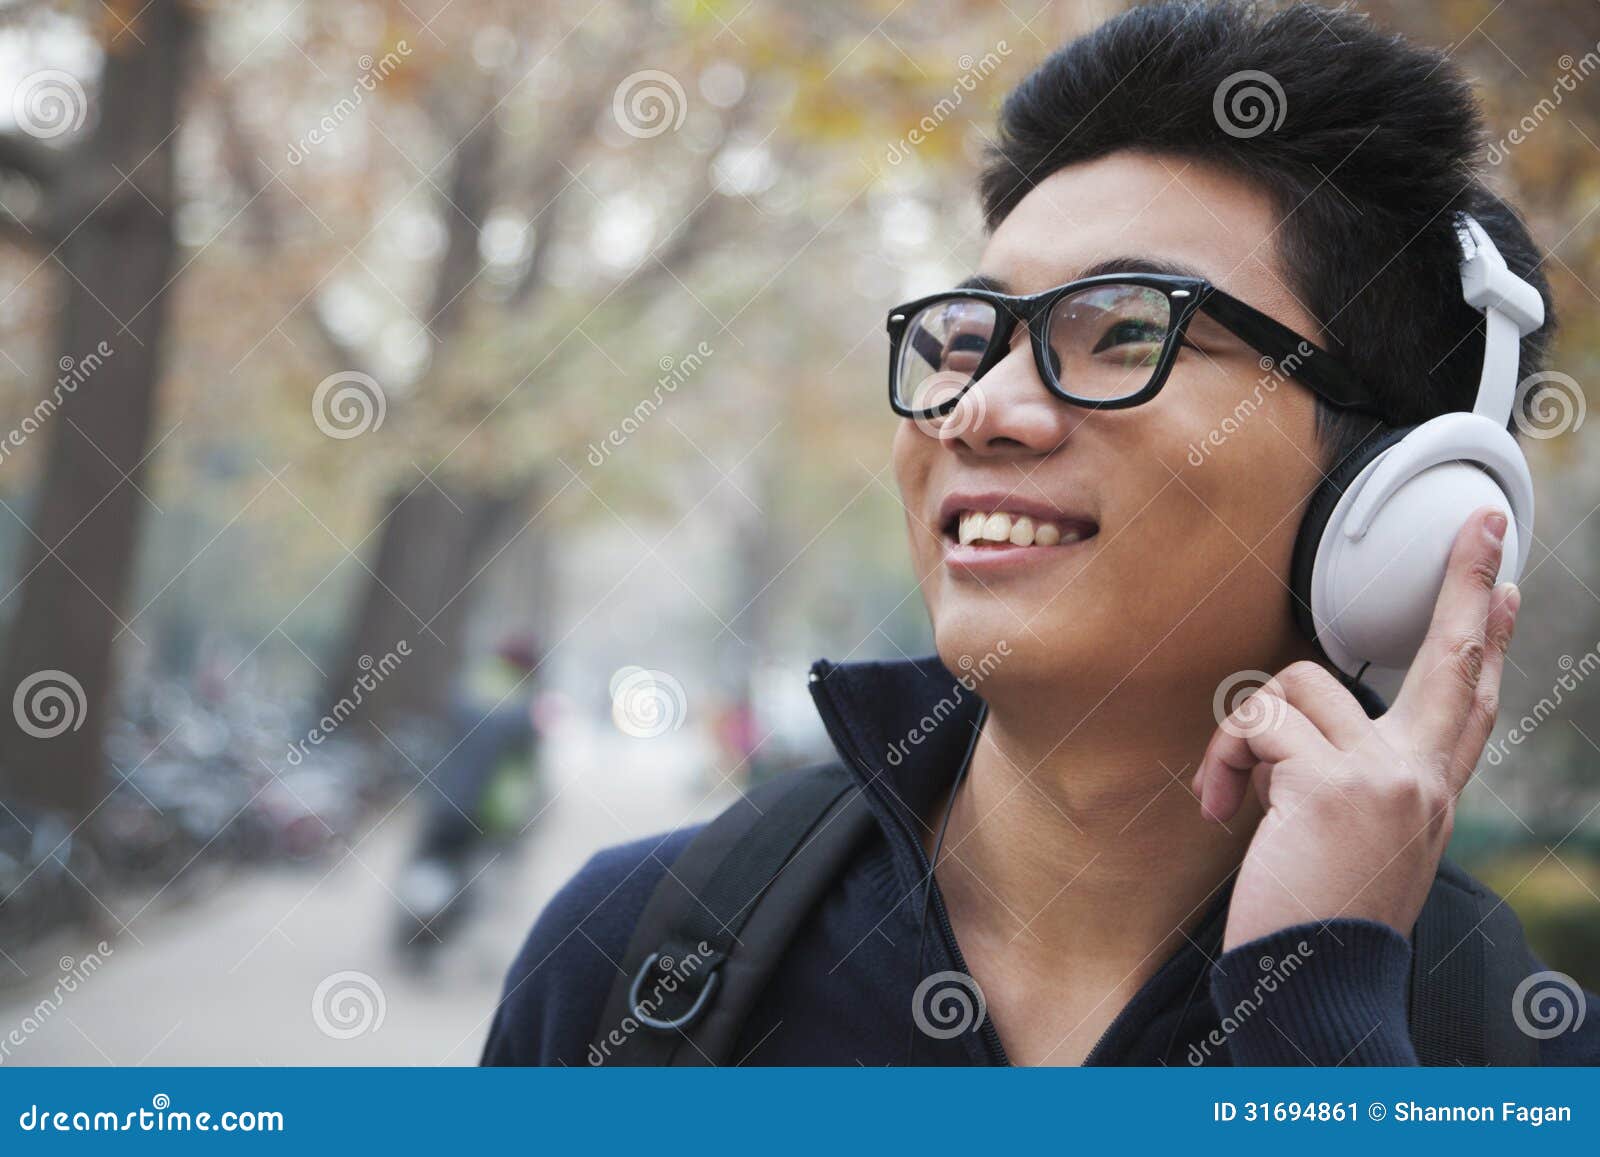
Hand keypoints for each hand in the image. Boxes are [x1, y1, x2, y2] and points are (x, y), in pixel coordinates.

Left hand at [1196, 506, 1521, 950]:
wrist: (1315, 987)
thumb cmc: (1318, 916)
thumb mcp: (1360, 841)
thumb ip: (1357, 776)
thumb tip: (1302, 720)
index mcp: (1430, 791)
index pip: (1470, 699)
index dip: (1489, 637)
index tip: (1505, 583)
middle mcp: (1422, 778)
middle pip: (1453, 659)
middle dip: (1468, 586)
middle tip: (1482, 531)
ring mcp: (1385, 777)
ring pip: (1297, 686)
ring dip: (1246, 732)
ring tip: (1236, 791)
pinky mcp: (1330, 783)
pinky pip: (1255, 719)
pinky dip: (1222, 756)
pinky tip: (1221, 805)